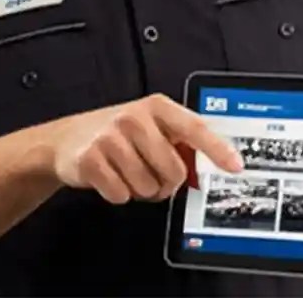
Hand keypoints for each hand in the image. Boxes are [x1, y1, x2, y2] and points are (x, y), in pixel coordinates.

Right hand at [52, 94, 242, 203]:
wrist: (67, 138)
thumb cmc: (119, 133)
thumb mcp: (151, 126)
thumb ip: (181, 140)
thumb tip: (211, 163)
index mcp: (157, 107)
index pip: (195, 128)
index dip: (217, 149)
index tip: (235, 165)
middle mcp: (134, 118)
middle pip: (173, 169)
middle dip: (167, 183)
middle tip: (154, 175)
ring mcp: (110, 138)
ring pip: (148, 186)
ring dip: (142, 189)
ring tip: (129, 173)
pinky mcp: (90, 159)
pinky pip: (121, 194)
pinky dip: (120, 194)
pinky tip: (111, 177)